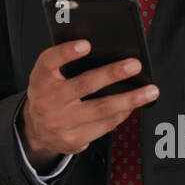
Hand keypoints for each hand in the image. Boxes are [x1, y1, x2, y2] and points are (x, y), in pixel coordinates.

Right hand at [19, 39, 158, 171]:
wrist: (36, 129)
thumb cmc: (48, 93)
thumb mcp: (48, 75)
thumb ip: (65, 63)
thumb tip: (104, 52)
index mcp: (40, 79)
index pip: (49, 61)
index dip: (67, 52)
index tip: (86, 44)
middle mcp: (47, 101)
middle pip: (84, 85)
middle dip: (112, 74)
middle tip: (134, 65)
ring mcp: (60, 123)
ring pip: (101, 109)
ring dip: (129, 99)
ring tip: (149, 91)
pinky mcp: (73, 140)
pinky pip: (104, 126)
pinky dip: (122, 114)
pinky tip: (133, 106)